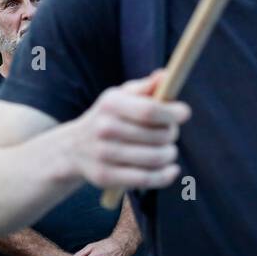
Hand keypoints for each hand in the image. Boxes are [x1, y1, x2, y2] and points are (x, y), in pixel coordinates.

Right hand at [68, 70, 189, 189]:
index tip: (184, 113)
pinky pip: (146, 179)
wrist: (72, 149)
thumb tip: (166, 76)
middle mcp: (104, 129)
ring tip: (168, 151)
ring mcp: (103, 154)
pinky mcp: (105, 177)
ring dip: (170, 155)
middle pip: (158, 135)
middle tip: (170, 133)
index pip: (150, 110)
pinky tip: (171, 170)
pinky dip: (165, 176)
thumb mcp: (120, 97)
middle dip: (172, 134)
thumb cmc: (107, 118)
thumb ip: (145, 87)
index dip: (173, 113)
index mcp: (110, 105)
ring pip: (155, 158)